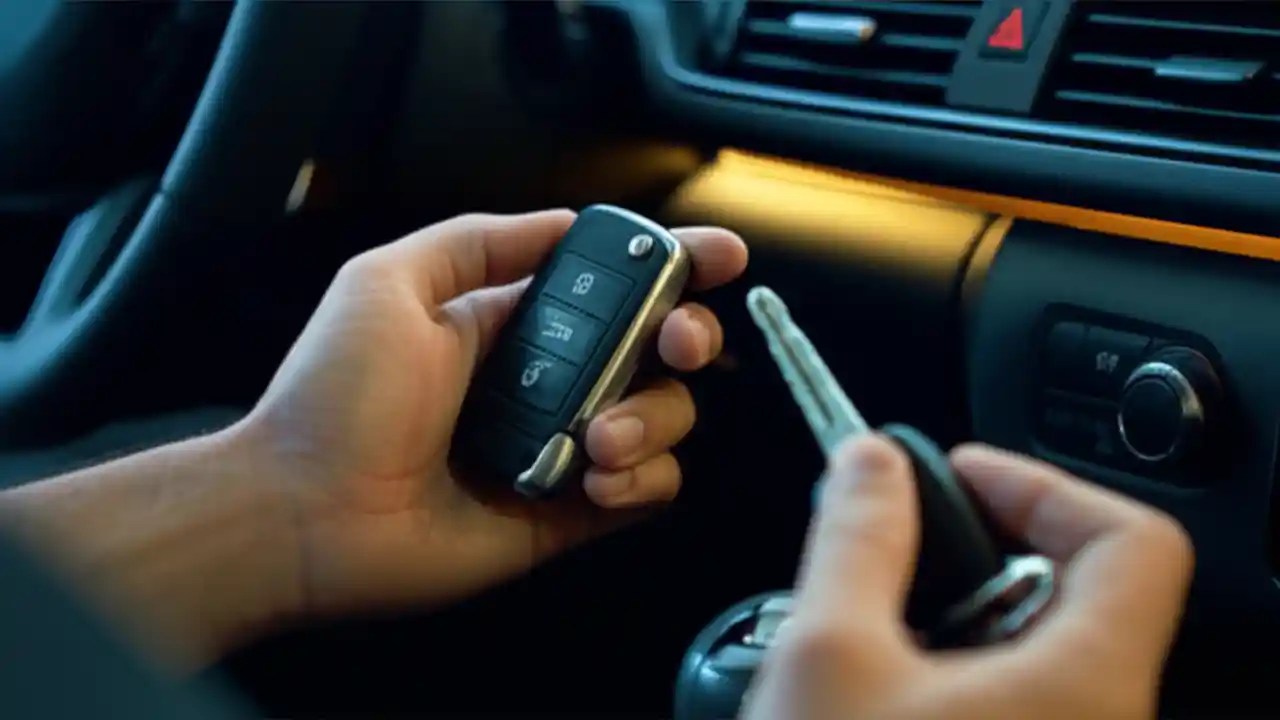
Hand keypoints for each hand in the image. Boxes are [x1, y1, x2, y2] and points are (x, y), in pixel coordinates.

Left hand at [238, 209, 747, 618]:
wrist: (304, 512)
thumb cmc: (334, 395)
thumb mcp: (390, 282)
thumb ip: (480, 244)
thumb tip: (566, 223)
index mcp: (514, 322)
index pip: (615, 284)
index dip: (674, 264)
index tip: (720, 255)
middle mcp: (552, 381)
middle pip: (661, 349)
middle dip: (691, 336)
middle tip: (678, 343)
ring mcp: (565, 448)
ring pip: (666, 418)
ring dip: (656, 418)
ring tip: (597, 438)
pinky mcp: (570, 514)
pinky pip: (648, 490)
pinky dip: (646, 480)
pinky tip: (600, 479)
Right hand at [741, 437, 1193, 719]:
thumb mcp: (828, 653)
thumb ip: (857, 539)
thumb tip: (871, 465)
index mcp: (1086, 685)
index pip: (1134, 542)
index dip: (1043, 486)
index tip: (959, 478)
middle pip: (1083, 596)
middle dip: (981, 556)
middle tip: (898, 553)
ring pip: (1043, 659)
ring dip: (958, 622)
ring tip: (872, 637)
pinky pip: (1020, 709)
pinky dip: (956, 679)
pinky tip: (882, 696)